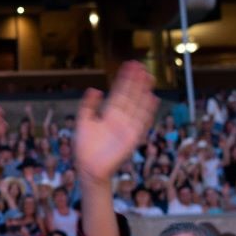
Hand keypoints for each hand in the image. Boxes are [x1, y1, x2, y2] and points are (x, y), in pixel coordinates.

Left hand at [74, 62, 158, 184]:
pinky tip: (152, 98)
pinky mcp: (132, 138)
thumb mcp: (83, 122)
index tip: (130, 66)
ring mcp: (127, 127)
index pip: (119, 93)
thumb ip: (88, 106)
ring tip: (148, 77)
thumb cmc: (85, 148)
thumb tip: (95, 89)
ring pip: (137, 106)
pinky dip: (147, 111)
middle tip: (141, 66)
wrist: (89, 169)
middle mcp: (120, 119)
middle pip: (130, 96)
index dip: (124, 79)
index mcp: (108, 114)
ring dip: (143, 92)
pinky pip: (141, 122)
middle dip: (135, 82)